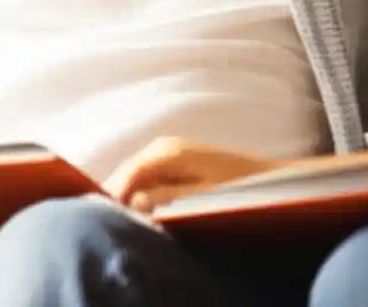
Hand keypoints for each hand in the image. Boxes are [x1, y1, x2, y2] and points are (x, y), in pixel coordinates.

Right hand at [104, 138, 285, 212]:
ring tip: (120, 217)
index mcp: (168, 152)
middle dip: (116, 194)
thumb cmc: (236, 187)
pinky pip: (144, 175)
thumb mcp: (203, 195)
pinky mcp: (169, 159)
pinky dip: (138, 190)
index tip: (105, 216)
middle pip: (126, 171)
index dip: (114, 194)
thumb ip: (168, 197)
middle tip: (107, 220)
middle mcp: (162, 146)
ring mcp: (165, 150)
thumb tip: (136, 201)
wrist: (262, 176)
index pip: (130, 172)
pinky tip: (137, 208)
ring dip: (126, 193)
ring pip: (133, 173)